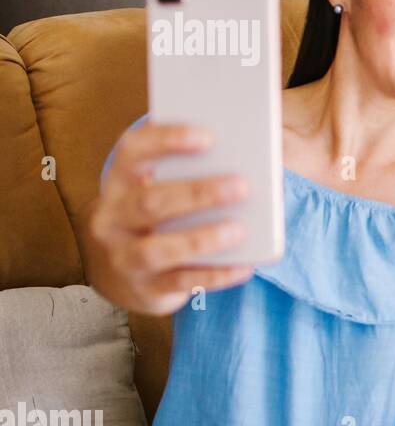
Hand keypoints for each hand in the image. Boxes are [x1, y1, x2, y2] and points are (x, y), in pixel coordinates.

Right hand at [87, 122, 254, 314]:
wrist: (119, 274)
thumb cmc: (154, 218)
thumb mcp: (158, 190)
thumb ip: (189, 170)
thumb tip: (250, 152)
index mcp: (120, 182)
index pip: (133, 151)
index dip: (167, 140)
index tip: (209, 137)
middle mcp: (112, 219)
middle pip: (150, 202)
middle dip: (197, 194)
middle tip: (242, 186)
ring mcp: (123, 257)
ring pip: (158, 250)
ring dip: (202, 239)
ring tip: (239, 230)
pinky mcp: (144, 289)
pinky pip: (181, 282)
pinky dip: (215, 275)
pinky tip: (244, 267)